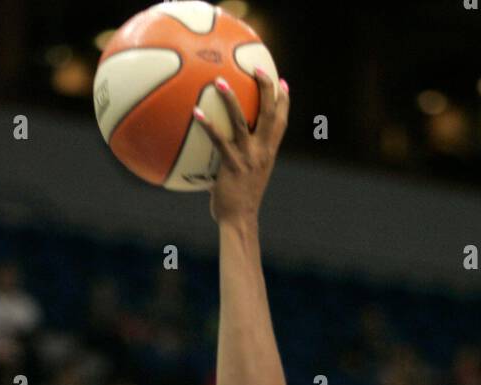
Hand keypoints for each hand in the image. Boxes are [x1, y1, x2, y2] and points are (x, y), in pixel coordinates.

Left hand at [194, 69, 288, 224]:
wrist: (240, 221)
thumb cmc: (239, 202)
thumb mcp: (248, 177)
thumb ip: (241, 159)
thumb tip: (223, 149)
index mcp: (269, 154)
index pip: (282, 122)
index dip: (284, 101)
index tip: (283, 83)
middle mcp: (262, 152)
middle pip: (270, 113)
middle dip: (266, 87)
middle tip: (258, 67)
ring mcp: (247, 157)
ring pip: (242, 120)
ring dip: (231, 98)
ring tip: (219, 80)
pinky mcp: (231, 164)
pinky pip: (218, 140)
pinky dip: (208, 125)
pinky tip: (196, 112)